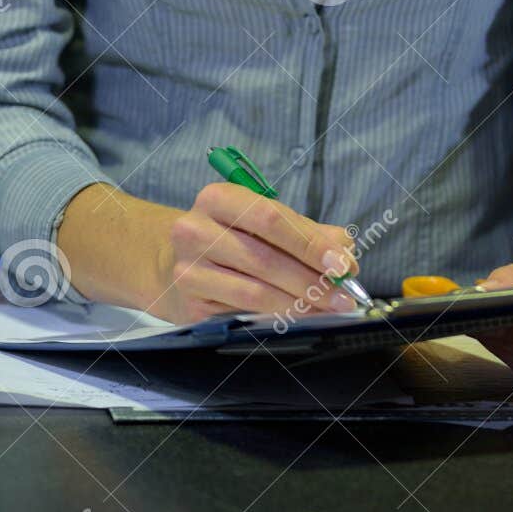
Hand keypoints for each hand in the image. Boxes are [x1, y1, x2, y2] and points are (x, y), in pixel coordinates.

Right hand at [148, 182, 360, 326]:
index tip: (344, 263)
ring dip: (300, 301)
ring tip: (329, 306)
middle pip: (265, 257)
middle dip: (312, 278)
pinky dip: (278, 313)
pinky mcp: (188, 301)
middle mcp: (196, 229)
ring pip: (256, 289)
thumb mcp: (262, 222)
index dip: (312, 243)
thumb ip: (304, 231)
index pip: (272, 218)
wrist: (167, 262)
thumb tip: (345, 249)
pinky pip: (243, 310)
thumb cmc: (227, 237)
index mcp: (219, 198)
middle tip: (344, 294)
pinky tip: (300, 313)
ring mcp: (188, 268)